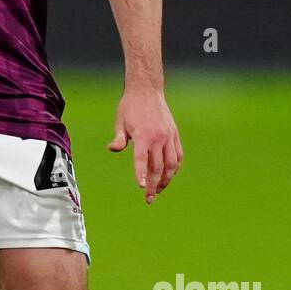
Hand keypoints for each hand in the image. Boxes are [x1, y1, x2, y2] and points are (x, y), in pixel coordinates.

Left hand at [108, 86, 182, 202]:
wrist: (147, 91)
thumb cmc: (130, 107)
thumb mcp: (120, 121)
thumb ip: (119, 138)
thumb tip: (112, 149)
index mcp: (143, 135)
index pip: (142, 159)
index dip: (141, 174)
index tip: (142, 188)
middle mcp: (158, 138)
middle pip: (157, 167)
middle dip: (153, 185)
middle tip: (149, 199)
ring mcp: (168, 137)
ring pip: (171, 164)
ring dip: (166, 180)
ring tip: (158, 190)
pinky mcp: (174, 135)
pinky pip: (178, 156)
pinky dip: (174, 168)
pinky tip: (169, 176)